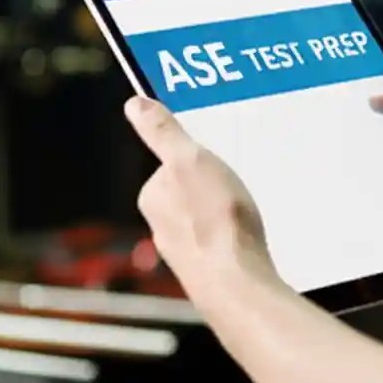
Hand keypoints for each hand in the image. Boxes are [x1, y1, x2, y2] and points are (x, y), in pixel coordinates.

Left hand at [125, 96, 281, 309]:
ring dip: (220, 215)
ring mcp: (182, 252)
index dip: (196, 160)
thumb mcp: (190, 160)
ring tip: (244, 212)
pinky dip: (230, 239)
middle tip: (235, 183)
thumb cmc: (213, 219)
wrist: (235, 279)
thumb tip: (135, 104)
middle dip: (208, 188)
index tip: (217, 162)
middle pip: (186, 194)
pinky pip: (218, 244)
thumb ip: (163, 133)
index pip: (170, 165)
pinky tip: (247, 239)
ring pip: (201, 222)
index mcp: (153, 196)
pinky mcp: (205, 270)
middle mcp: (160, 226)